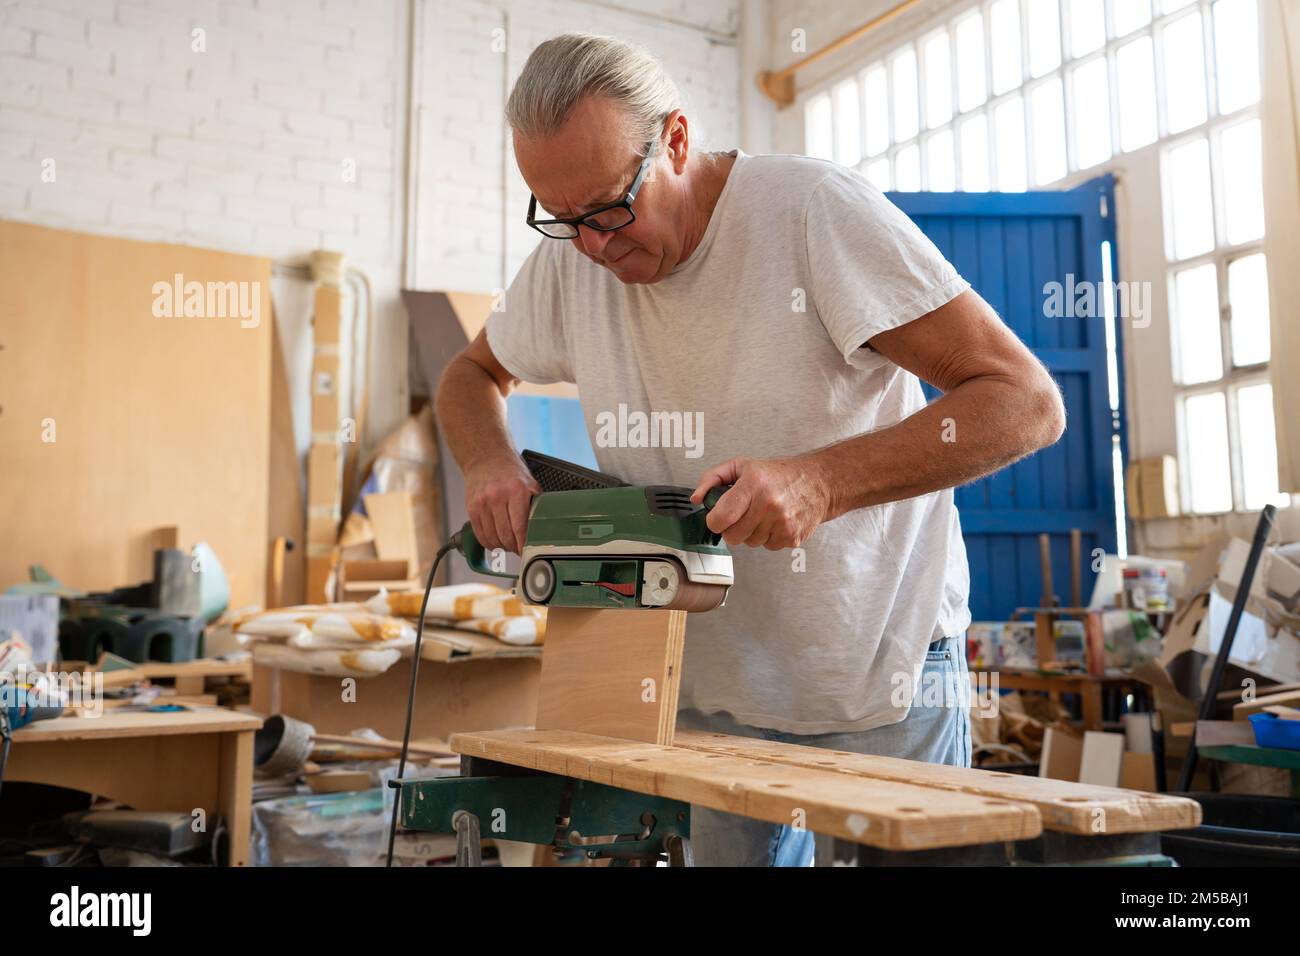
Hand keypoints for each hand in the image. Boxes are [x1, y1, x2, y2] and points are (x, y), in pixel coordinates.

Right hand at [464, 453, 540, 554]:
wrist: (486, 458)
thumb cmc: (510, 472)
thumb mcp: (530, 484)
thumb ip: (535, 505)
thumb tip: (542, 528)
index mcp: (516, 491)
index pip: (519, 527)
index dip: (523, 544)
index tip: (528, 552)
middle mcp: (497, 497)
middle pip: (505, 535)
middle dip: (514, 548)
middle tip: (520, 550)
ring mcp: (482, 503)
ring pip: (492, 537)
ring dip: (501, 547)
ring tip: (509, 546)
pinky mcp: (471, 508)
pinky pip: (479, 534)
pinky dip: (488, 542)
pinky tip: (495, 542)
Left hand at [690, 456, 830, 549]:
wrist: (817, 482)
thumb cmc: (777, 474)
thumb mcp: (742, 466)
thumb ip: (713, 479)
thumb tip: (696, 499)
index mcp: (754, 484)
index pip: (721, 518)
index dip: (714, 521)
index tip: (718, 517)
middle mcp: (769, 504)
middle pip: (732, 536)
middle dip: (732, 528)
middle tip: (741, 514)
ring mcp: (782, 523)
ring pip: (749, 543)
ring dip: (751, 533)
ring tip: (762, 515)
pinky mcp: (792, 537)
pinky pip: (767, 547)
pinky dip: (768, 537)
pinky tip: (774, 522)